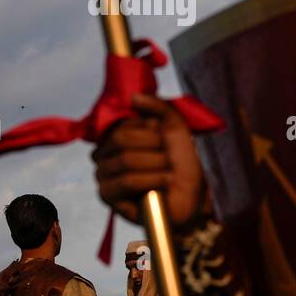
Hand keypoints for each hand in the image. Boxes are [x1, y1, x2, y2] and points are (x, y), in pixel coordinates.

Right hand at [92, 94, 207, 227]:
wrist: (193, 198)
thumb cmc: (183, 165)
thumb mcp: (175, 129)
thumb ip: (158, 109)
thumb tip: (134, 97)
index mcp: (115, 139)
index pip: (122, 124)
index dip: (149, 130)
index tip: (164, 140)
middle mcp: (103, 156)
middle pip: (121, 139)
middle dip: (154, 147)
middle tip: (168, 158)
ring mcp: (103, 176)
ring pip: (126, 160)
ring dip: (157, 165)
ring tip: (168, 174)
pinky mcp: (108, 197)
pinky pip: (127, 181)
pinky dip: (152, 180)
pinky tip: (164, 183)